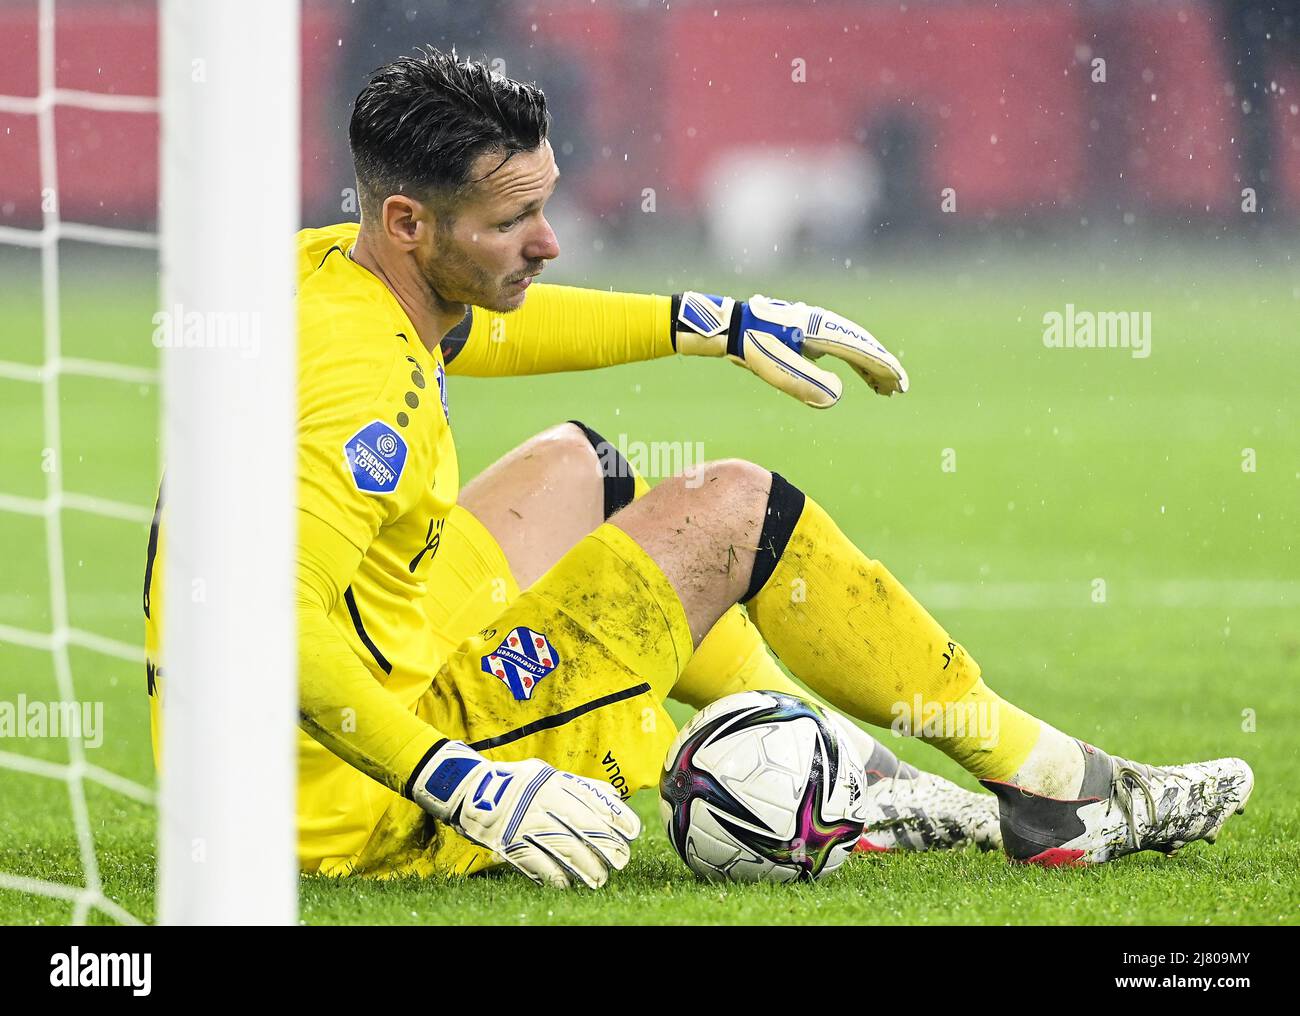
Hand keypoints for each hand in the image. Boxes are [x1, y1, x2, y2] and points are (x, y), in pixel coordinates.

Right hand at [411, 740, 639, 887]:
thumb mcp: (548, 775)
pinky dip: (553, 875)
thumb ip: (580, 786)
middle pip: (581, 825)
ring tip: (599, 879)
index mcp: (554, 782)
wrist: (470, 788)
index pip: (592, 799)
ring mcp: (524, 820)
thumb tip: (614, 796)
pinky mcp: (508, 840)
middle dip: (605, 845)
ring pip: (562, 846)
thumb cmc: (518, 783)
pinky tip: (567, 885)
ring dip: (584, 866)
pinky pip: (535, 861)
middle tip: (622, 861)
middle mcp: (542, 799)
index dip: (615, 816)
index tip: (634, 832)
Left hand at [674, 292, 907, 407]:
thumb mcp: (776, 369)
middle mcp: (824, 323)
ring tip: (885, 389)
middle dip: (882, 367)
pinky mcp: (812, 332)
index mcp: (819, 329)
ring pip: (854, 346)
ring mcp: (819, 326)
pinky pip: (842, 347)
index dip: (882, 367)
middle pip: (863, 345)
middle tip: (899, 389)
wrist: (731, 327)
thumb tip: (838, 394)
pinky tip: (862, 377)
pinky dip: (855, 362)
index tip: (899, 384)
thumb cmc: (752, 347)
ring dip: (871, 367)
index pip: (860, 349)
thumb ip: (806, 383)